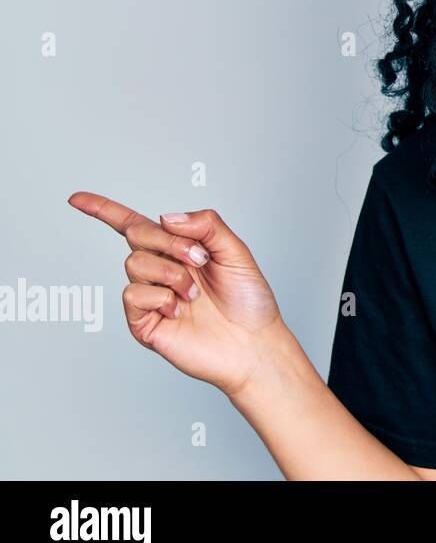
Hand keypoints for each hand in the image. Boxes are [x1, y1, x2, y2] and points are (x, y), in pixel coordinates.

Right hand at [68, 191, 286, 396]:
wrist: (253, 343)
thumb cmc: (248, 301)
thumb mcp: (236, 252)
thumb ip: (207, 225)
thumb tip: (166, 217)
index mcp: (178, 250)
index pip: (134, 225)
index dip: (103, 210)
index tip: (76, 199)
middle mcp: (159, 270)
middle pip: (136, 234)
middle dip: (169, 241)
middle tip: (200, 259)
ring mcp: (150, 296)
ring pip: (134, 262)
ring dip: (171, 273)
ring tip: (194, 294)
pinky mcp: (143, 322)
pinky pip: (132, 294)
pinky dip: (160, 297)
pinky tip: (179, 311)